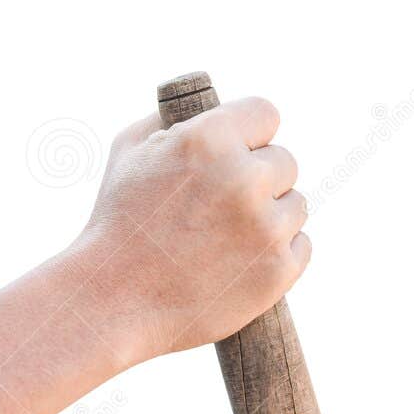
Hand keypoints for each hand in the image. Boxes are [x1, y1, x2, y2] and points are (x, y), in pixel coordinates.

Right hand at [72, 99, 309, 362]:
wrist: (112, 303)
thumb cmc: (117, 225)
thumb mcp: (131, 152)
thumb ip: (176, 121)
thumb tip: (212, 111)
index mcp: (210, 139)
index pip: (266, 115)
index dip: (251, 135)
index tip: (240, 153)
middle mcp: (244, 179)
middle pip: (285, 162)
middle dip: (259, 179)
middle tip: (226, 205)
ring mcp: (265, 229)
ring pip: (297, 206)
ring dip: (273, 216)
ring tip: (230, 238)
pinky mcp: (277, 272)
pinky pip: (301, 247)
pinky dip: (279, 253)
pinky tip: (245, 261)